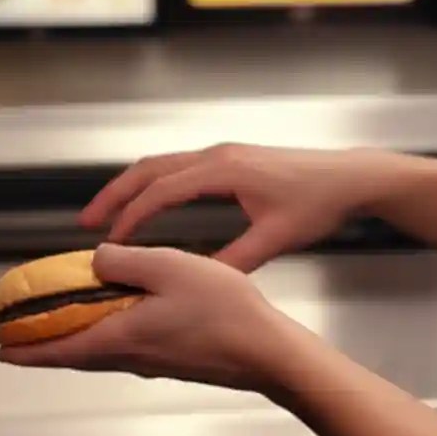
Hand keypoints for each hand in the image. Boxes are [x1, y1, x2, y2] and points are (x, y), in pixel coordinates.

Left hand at [0, 244, 320, 392]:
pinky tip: (113, 321)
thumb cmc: (225, 313)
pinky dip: (102, 338)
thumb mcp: (168, 267)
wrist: (269, 353)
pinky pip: (123, 350)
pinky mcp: (171, 361)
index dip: (25, 349)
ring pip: (97, 353)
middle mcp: (130, 356)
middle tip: (15, 341)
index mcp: (120, 337)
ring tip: (56, 328)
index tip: (0, 348)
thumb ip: (124, 261)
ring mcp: (152, 362)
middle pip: (72, 355)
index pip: (57, 349)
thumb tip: (95, 261)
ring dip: (70, 343)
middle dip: (39, 348)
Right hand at [81, 145, 398, 271]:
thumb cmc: (319, 203)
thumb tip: (201, 281)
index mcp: (224, 171)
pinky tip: (145, 206)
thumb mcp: (276, 238)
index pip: (162, 191)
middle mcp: (216, 156)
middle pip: (149, 169)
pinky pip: (176, 168)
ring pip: (160, 165)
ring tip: (105, 215)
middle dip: (114, 195)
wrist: (350, 178)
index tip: (111, 240)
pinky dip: (151, 185)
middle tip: (86, 221)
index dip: (132, 215)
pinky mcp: (228, 160)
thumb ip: (236, 260)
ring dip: (129, 188)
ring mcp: (221, 154)